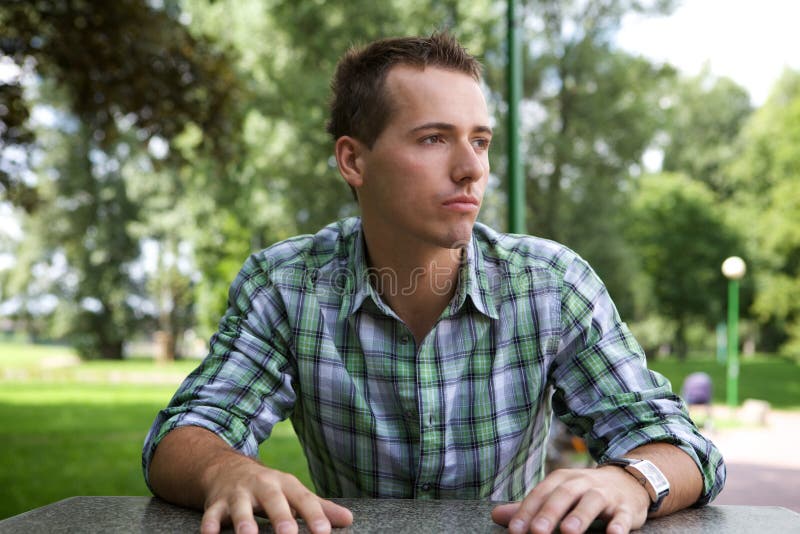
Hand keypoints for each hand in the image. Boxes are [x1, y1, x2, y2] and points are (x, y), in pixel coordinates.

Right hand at [199, 453, 352, 533]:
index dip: (315, 515)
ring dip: (243, 522)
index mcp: (285, 485)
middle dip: (281, 517)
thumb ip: (318, 507)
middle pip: (273, 500)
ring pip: (240, 507)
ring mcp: (237, 494)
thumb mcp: (292, 492)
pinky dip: (209, 525)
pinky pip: (211, 514)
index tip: (324, 532)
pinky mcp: (215, 503)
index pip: (303, 499)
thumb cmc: (268, 487)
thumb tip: (348, 520)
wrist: (226, 468)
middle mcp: (262, 486)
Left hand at [491, 466, 650, 533]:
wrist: (627, 482)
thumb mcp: (557, 495)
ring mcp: (605, 494)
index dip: (527, 511)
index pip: (541, 494)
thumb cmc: (583, 493)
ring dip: (580, 516)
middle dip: (550, 513)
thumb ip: (530, 507)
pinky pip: (623, 516)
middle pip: (564, 495)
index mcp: (562, 479)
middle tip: (537, 532)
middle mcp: (583, 483)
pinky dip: (619, 524)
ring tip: (568, 532)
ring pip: (592, 502)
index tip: (515, 531)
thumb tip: (496, 515)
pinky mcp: (626, 508)